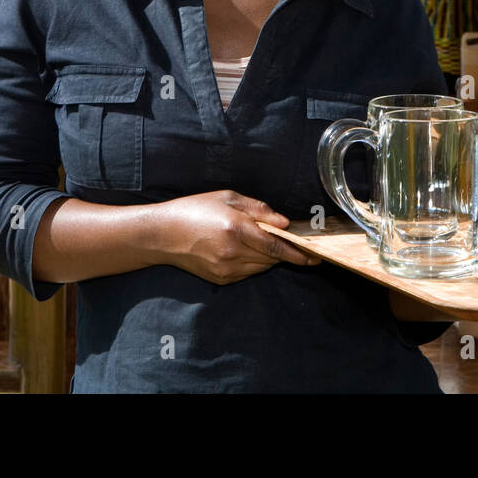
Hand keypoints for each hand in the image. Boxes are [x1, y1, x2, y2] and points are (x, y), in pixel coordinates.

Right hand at [153, 190, 320, 284]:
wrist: (163, 234)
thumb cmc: (195, 209)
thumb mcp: (228, 198)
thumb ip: (259, 210)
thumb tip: (284, 222)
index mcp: (236, 228)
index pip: (276, 245)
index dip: (298, 252)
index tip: (315, 256)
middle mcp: (233, 252)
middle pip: (272, 258)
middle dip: (283, 251)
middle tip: (287, 240)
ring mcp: (227, 269)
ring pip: (262, 267)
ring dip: (268, 256)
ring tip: (255, 240)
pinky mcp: (221, 279)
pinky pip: (248, 272)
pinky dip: (253, 262)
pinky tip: (241, 249)